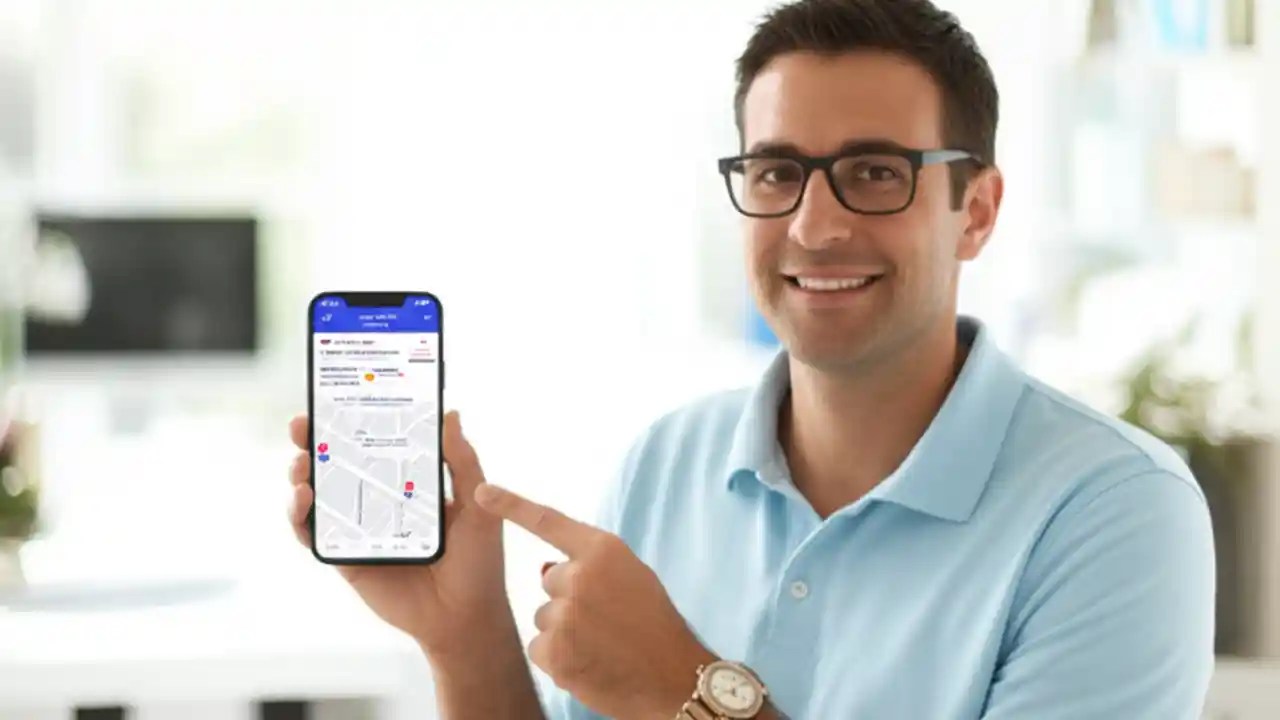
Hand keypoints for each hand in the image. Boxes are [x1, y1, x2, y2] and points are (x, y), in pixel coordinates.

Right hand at [286, 411, 512, 659]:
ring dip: (302, 474)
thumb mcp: (478, 503)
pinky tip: (304, 500)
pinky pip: (315, 534)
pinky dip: (301, 516)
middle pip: (336, 463)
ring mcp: (359, 528)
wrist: (466, 616)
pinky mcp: (346, 558)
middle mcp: (377, 499)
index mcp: (407, 481)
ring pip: (318, 494)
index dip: (351, 421)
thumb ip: (463, 461)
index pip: (373, 442)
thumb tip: (451, 413)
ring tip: (302, 464)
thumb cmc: (478, 560)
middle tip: (301, 424)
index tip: (335, 399)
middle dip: (312, 440)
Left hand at [474, 483, 715, 719]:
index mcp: (603, 550)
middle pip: (548, 579)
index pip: (547, 521)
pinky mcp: (554, 650)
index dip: (511, 504)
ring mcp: (565, 613)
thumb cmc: (654, 625)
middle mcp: (580, 575)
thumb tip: (544, 567)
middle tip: (602, 619)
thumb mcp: (632, 576)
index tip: (482, 492)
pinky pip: (538, 647)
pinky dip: (557, 658)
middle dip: (567, 598)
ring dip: (563, 631)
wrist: (672, 677)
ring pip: (543, 617)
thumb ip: (591, 564)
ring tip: (600, 644)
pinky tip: (586, 662)